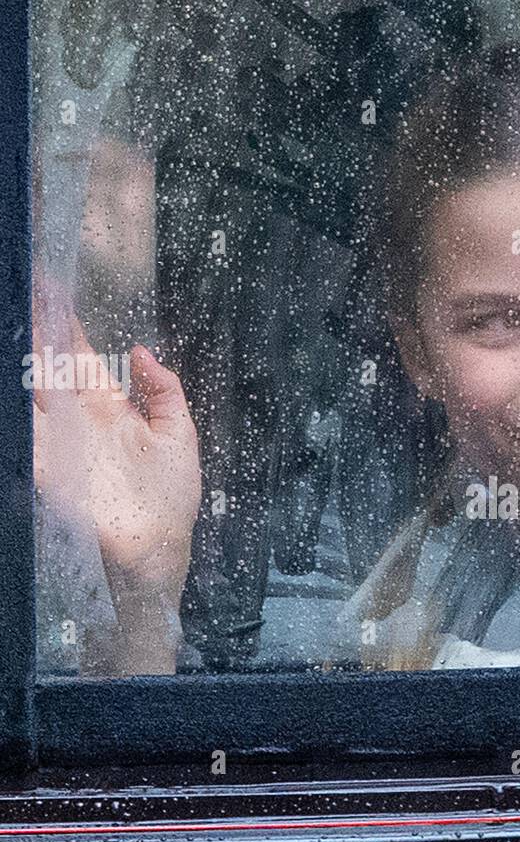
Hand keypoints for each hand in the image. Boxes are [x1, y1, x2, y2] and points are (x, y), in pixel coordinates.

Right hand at [32, 292, 200, 671]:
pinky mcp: (46, 469)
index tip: (50, 289)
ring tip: (13, 320)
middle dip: (34, 328)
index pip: (81, 357)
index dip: (66, 324)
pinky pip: (22, 437)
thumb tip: (143, 349)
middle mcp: (77, 420)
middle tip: (21, 288)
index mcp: (109, 409)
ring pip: (30, 391)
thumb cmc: (171, 503)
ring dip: (20, 360)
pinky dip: (16, 418)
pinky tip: (16, 390)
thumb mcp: (181, 439)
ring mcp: (58, 442)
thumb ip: (165, 393)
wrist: (157, 553)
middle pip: (47, 363)